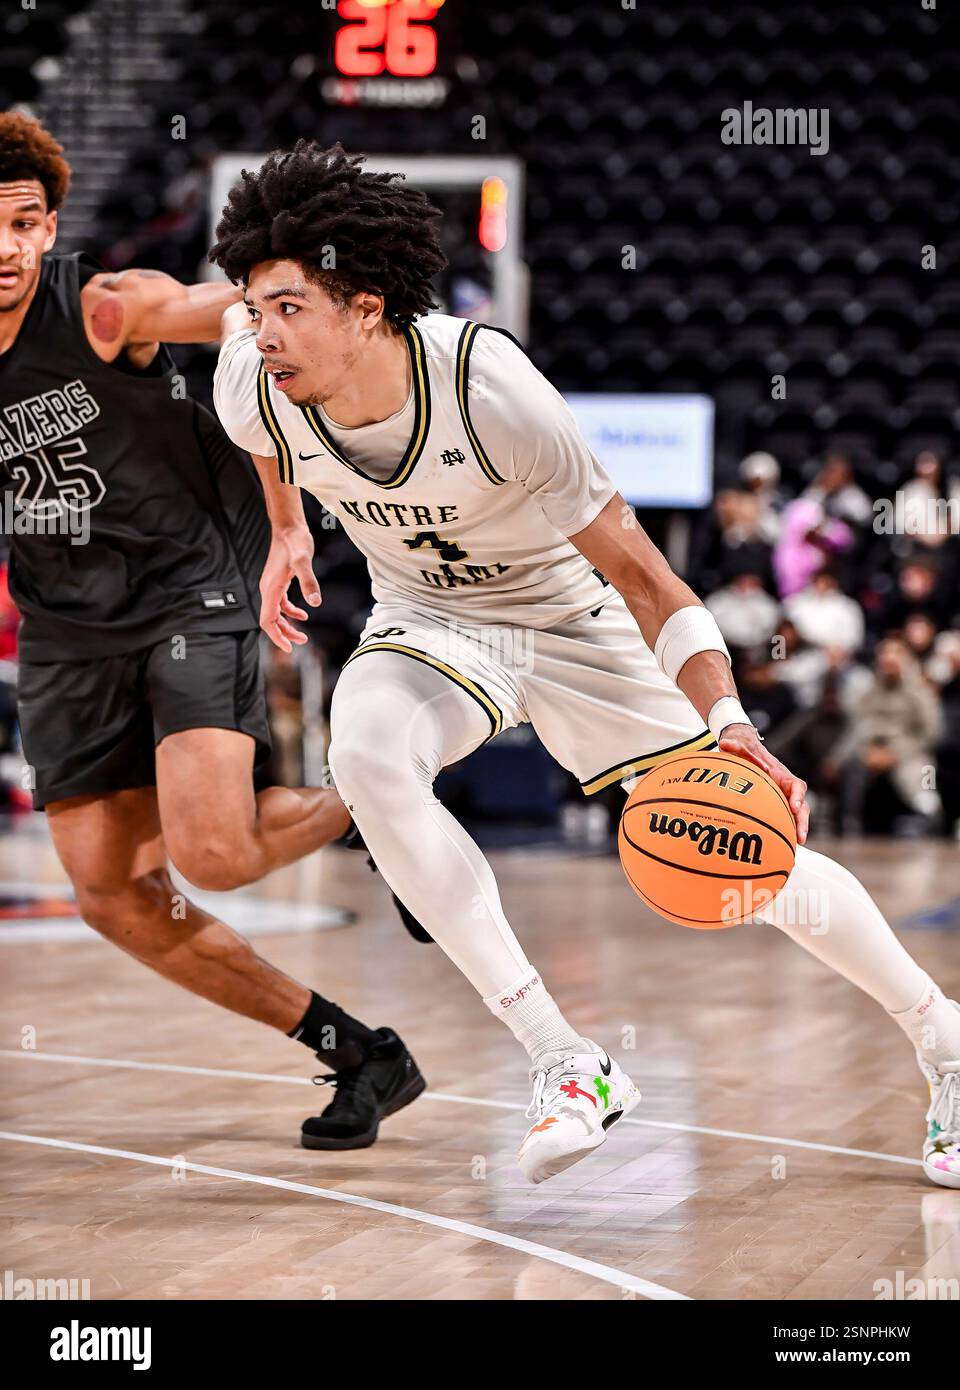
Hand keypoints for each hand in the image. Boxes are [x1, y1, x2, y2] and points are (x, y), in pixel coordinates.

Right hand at [259, 528, 320, 651]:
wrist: (289, 526)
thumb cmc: (294, 541)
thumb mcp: (303, 561)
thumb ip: (309, 581)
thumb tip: (315, 602)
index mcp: (271, 588)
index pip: (267, 620)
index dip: (276, 636)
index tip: (288, 648)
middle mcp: (268, 589)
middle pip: (271, 620)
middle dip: (284, 634)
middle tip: (302, 642)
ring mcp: (272, 585)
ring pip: (276, 613)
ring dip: (287, 625)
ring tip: (302, 634)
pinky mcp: (278, 581)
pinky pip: (280, 603)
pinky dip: (290, 612)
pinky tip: (303, 615)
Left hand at [718, 723, 808, 844]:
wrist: (745, 749)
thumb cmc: (745, 749)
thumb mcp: (740, 745)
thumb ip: (735, 745)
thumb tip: (724, 744)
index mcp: (780, 773)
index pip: (795, 784)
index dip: (797, 795)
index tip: (794, 806)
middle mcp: (785, 785)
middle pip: (800, 803)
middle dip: (802, 820)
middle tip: (801, 836)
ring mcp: (782, 795)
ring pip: (796, 812)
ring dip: (798, 827)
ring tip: (797, 843)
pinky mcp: (776, 802)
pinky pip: (785, 816)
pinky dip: (787, 828)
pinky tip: (783, 842)